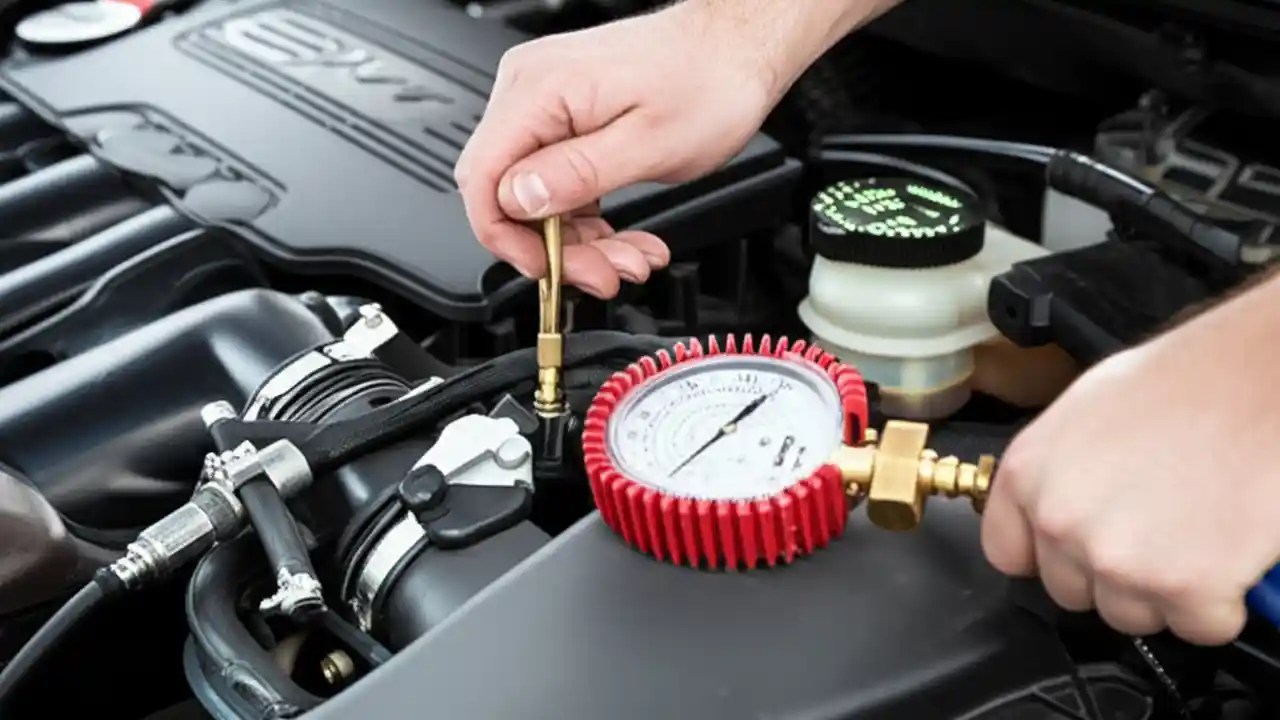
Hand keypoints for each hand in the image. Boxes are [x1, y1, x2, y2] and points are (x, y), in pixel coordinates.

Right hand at [455, 0, 896, 298]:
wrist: (736, 47)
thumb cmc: (708, 82)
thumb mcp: (647, 144)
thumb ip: (576, 174)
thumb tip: (518, 200)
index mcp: (540, 90)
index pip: (482, 178)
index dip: (507, 237)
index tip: (546, 269)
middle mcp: (530, 89)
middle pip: (508, 193)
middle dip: (557, 247)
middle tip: (604, 274)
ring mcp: (545, 101)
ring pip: (537, 196)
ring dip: (579, 239)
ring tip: (629, 258)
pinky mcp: (565, 116)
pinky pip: (556, 180)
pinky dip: (587, 216)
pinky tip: (620, 235)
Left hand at [981, 277, 1279, 645]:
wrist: (1264, 380)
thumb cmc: (1192, 379)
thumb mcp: (1090, 408)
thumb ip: (1060, 468)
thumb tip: (1059, 500)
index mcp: (1029, 473)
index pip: (1007, 552)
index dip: (1049, 556)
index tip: (1076, 552)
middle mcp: (1061, 521)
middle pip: (1072, 590)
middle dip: (1113, 572)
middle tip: (1157, 531)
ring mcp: (1118, 560)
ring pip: (1132, 614)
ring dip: (1166, 590)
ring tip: (1197, 534)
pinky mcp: (1183, 588)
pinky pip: (1199, 626)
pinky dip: (1221, 604)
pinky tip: (1230, 554)